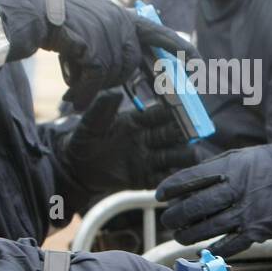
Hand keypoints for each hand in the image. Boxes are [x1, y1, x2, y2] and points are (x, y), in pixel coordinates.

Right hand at [0, 0, 195, 108]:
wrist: (37, 11)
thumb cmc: (63, 22)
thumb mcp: (97, 26)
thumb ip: (115, 42)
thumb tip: (128, 73)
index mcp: (127, 19)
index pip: (162, 35)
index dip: (182, 51)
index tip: (200, 67)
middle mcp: (123, 25)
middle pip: (132, 66)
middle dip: (130, 85)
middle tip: (136, 99)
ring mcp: (110, 37)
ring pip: (112, 77)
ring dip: (91, 86)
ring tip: (74, 89)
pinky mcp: (95, 50)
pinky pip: (95, 82)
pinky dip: (83, 93)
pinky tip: (72, 101)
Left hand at [56, 89, 200, 195]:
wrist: (76, 166)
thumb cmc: (83, 139)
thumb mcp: (90, 122)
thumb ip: (101, 107)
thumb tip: (114, 92)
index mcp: (137, 121)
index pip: (160, 114)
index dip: (173, 110)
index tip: (185, 106)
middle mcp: (147, 139)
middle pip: (172, 135)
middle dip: (184, 133)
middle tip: (195, 131)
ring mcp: (147, 159)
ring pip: (172, 156)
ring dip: (183, 155)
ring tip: (193, 155)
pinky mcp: (143, 178)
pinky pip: (161, 178)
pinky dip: (171, 178)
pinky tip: (180, 178)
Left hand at [155, 143, 271, 255]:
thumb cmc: (271, 164)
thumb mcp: (242, 155)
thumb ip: (216, 166)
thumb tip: (189, 178)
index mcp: (230, 168)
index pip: (191, 179)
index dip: (171, 188)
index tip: (160, 195)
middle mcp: (236, 190)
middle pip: (195, 206)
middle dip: (176, 215)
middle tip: (167, 220)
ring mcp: (247, 212)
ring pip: (208, 228)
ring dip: (189, 234)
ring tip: (180, 236)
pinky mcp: (258, 230)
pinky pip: (231, 244)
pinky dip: (215, 248)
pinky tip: (204, 250)